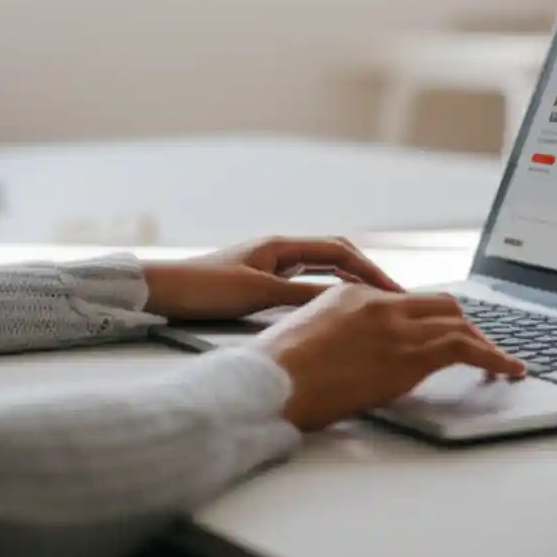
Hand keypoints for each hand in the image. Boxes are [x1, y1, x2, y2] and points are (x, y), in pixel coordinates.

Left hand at [143, 236, 403, 319]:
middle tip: (394, 297)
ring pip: (321, 270)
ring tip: (374, 304)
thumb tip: (344, 298)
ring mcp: (270, 266)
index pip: (339, 251)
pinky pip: (304, 283)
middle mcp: (279, 251)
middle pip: (335, 256)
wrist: (162, 292)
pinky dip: (326, 292)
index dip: (370, 270)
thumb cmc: (204, 288)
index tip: (395, 291)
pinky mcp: (259, 282)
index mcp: (281, 246)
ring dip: (349, 282)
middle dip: (366, 274)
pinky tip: (335, 309)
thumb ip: (301, 294)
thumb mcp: (257, 293)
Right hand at [256, 285, 525, 430]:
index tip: (442, 332)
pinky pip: (465, 348)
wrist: (267, 383)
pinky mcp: (408, 356)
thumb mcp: (301, 337)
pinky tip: (508, 369)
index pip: (406, 300)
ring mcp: (396, 327)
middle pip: (440, 304)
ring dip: (484, 343)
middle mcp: (379, 304)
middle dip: (464, 324)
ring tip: (502, 362)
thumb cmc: (273, 372)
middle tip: (477, 346)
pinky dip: (494, 357)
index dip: (430, 319)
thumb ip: (332, 334)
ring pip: (458, 323)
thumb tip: (345, 354)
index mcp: (351, 296)